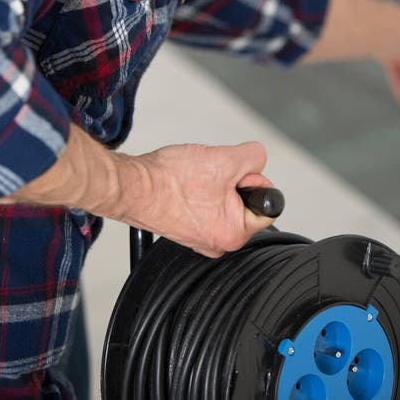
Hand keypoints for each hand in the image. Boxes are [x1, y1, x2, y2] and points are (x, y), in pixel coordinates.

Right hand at [115, 141, 275, 256]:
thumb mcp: (225, 159)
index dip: (252, 180)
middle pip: (245, 201)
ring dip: (215, 181)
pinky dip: (200, 188)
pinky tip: (186, 182)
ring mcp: (201, 236)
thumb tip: (259, 159)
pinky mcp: (187, 226)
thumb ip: (255, 157)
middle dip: (232, 180)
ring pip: (225, 199)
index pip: (267, 205)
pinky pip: (207, 202)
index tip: (233, 173)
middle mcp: (218, 242)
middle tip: (210, 173)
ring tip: (195, 177)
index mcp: (234, 234)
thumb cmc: (169, 181)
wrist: (132, 186)